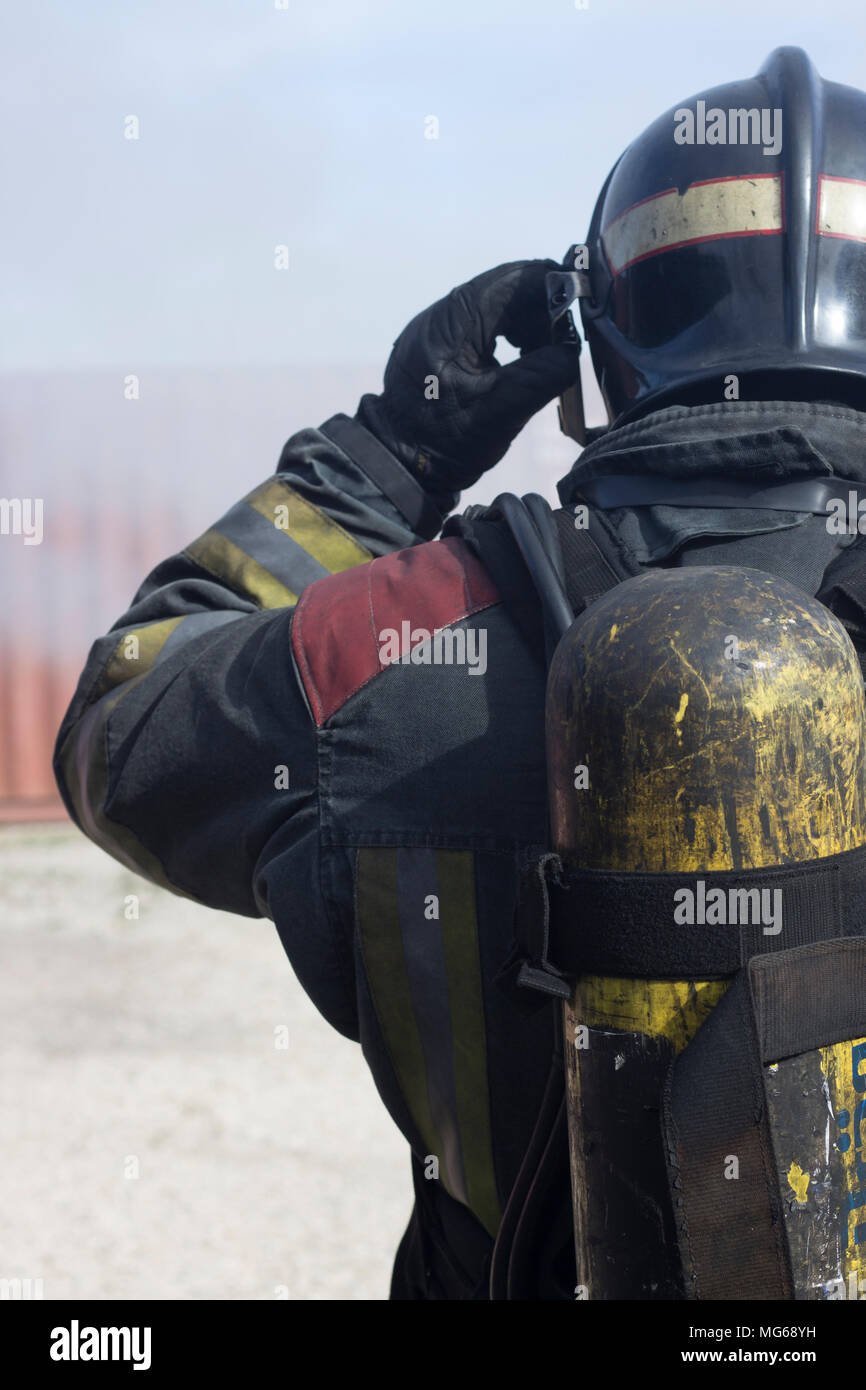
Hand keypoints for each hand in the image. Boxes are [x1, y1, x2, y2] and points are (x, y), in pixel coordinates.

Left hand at [357, 259, 578, 497]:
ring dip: (530, 324)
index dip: (553, 289)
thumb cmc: (443, 443)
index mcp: (452, 321)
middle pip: (509, 288)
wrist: (400, 464)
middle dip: (543, 311)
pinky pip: (488, 324)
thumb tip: (572, 349)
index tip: (578, 313)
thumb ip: (543, 374)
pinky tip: (522, 361)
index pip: (514, 280)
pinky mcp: (445, 344)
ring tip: (542, 357)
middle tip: (563, 344)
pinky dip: (513, 336)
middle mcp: (444, 315)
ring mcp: (442, 328)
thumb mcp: (502, 411)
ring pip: (501, 305)